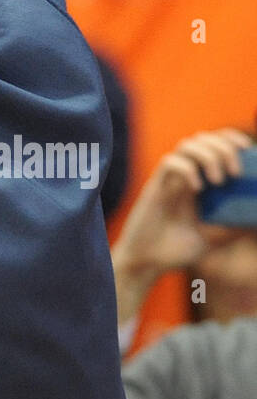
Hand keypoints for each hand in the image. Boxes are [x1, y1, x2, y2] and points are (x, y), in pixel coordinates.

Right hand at [111, 127, 251, 322]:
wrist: (150, 261)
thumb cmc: (181, 247)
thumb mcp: (218, 236)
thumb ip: (237, 224)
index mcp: (201, 178)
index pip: (215, 143)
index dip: (231, 139)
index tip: (248, 148)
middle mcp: (185, 173)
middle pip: (203, 138)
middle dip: (224, 148)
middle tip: (235, 173)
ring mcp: (170, 179)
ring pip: (187, 144)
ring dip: (208, 156)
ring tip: (218, 181)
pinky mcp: (156, 186)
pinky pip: (170, 163)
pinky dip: (188, 170)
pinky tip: (198, 189)